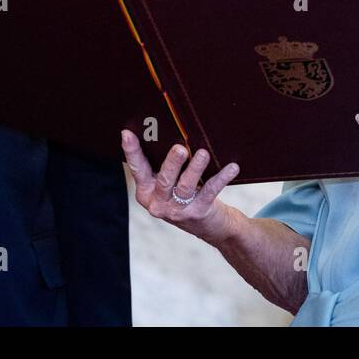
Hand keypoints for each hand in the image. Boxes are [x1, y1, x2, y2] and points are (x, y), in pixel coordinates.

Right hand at [120, 130, 239, 245]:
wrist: (209, 226)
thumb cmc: (184, 195)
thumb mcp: (168, 184)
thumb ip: (162, 165)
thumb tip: (168, 132)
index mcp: (145, 192)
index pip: (138, 169)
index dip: (132, 151)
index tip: (127, 133)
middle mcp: (158, 204)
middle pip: (164, 180)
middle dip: (172, 163)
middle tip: (181, 149)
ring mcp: (177, 211)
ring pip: (185, 187)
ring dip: (195, 169)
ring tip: (203, 154)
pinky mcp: (198, 213)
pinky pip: (209, 192)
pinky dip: (221, 178)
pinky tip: (231, 168)